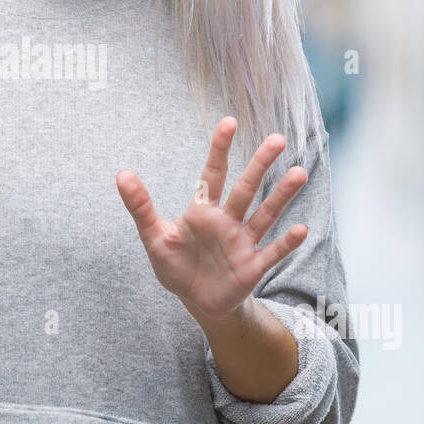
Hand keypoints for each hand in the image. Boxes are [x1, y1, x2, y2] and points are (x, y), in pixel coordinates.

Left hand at [116, 117, 308, 325]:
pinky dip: (286, 242)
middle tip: (277, 138)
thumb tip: (121, 174)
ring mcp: (243, 242)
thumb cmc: (176, 265)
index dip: (219, 148)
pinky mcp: (253, 266)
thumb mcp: (154, 237)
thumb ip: (140, 207)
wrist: (197, 302)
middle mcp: (227, 220)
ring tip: (299, 172)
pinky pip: (272, 251)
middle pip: (245, 188)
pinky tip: (302, 229)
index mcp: (203, 210)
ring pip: (265, 214)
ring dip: (281, 195)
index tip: (228, 122)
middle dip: (260, 164)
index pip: (213, 173)